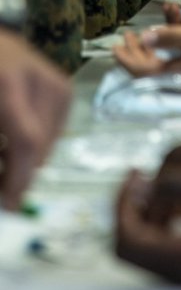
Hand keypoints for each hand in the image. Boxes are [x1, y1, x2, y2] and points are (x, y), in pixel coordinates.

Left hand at [0, 30, 71, 208]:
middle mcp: (43, 82)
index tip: (9, 207)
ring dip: (24, 158)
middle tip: (2, 185)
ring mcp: (58, 83)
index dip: (18, 181)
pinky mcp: (64, 88)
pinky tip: (13, 136)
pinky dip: (34, 142)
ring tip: (5, 153)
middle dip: (17, 173)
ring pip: (48, 144)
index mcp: (10, 85)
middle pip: (40, 148)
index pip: (28, 142)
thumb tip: (6, 191)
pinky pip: (53, 131)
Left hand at [114, 22, 180, 85]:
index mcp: (178, 73)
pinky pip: (174, 67)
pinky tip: (169, 44)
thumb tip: (145, 36)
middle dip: (135, 54)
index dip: (126, 58)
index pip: (142, 70)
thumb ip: (173, 36)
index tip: (115, 45)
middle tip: (125, 39)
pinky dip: (165, 55)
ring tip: (142, 38)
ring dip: (149, 53)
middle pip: (149, 71)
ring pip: (161, 69)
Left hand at [115, 168, 180, 283]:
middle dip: (135, 207)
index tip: (134, 174)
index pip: (128, 243)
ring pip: (153, 249)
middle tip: (146, 175)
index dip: (121, 207)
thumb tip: (147, 186)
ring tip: (168, 181)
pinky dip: (170, 222)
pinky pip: (174, 249)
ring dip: (152, 213)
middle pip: (136, 248)